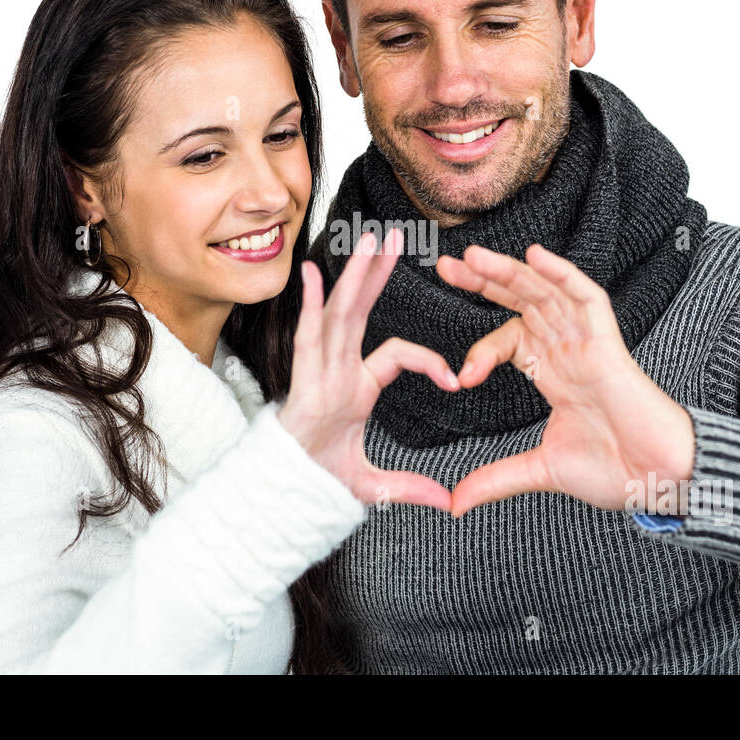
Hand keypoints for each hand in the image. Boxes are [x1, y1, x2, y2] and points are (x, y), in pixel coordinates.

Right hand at [278, 228, 460, 512]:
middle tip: (395, 235)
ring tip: (368, 239)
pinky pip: (307, 337)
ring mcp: (318, 372)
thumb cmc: (317, 480)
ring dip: (353, 275)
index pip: (398, 355)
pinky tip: (311, 273)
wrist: (284, 495)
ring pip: (339, 314)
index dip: (429, 362)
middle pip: (361, 310)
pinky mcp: (302, 382)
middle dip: (376, 272)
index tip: (455, 381)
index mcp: (357, 385)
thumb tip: (448, 503)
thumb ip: (409, 488)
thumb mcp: (373, 484)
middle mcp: (337, 369)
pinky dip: (310, 305)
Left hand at [436, 243, 695, 517]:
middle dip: (485, 283)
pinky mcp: (608, 344)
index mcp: (554, 372)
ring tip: (474, 256)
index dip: (481, 349)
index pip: (511, 339)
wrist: (655, 479)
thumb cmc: (615, 470)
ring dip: (510, 273)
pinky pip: (587, 299)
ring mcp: (588, 344)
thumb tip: (455, 503)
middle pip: (522, 304)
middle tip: (448, 266)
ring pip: (546, 294)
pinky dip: (563, 275)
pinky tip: (536, 256)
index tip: (461, 378)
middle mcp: (568, 351)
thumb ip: (495, 480)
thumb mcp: (540, 471)